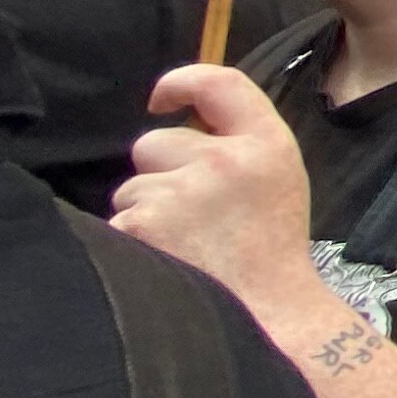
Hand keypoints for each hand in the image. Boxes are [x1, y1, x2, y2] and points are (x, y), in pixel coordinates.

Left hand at [114, 63, 320, 316]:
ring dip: (144, 211)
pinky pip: (117, 221)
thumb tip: (181, 117)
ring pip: (131, 186)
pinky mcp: (141, 227)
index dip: (181, 81)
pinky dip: (130, 241)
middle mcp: (222, 160)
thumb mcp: (279, 178)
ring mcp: (179, 194)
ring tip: (181, 244)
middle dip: (160, 172)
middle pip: (155, 141)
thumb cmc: (269, 247)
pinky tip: (162, 260)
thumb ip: (240, 142)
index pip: (219, 82)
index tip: (162, 99)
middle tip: (190, 213)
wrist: (268, 316)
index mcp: (266, 144)